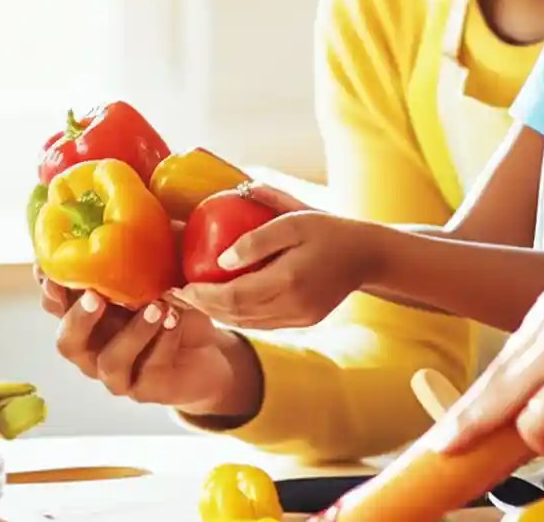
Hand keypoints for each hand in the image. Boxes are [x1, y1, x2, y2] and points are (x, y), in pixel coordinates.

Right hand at [35, 264, 262, 418]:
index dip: (47, 286)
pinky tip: (178, 321)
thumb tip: (132, 208)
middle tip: (96, 295)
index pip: (54, 303)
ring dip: (133, 331)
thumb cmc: (175, 306)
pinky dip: (164, 342)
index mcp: (88, 315)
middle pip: (67, 341)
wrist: (208, 352)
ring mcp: (117, 374)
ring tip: (159, 306)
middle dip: (78, 318)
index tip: (49, 265)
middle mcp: (94, 347)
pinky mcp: (145, 389)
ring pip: (110, 360)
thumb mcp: (159, 274)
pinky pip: (149, 369)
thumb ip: (140, 251)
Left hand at [174, 184, 387, 328]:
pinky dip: (238, 314)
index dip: (202, 295)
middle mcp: (292, 306)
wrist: (367, 255)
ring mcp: (299, 318)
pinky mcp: (303, 322)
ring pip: (248, 323)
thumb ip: (258, 239)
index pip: (234, 296)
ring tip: (193, 299)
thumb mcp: (294, 220)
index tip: (178, 285)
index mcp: (289, 280)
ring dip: (217, 313)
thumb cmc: (328, 229)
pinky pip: (262, 323)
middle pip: (236, 314)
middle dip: (202, 307)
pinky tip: (222, 302)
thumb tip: (223, 259)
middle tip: (176, 294)